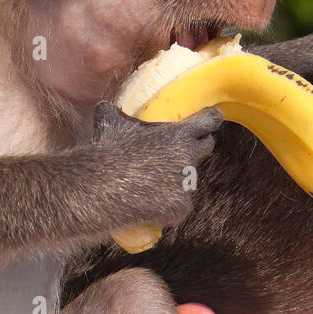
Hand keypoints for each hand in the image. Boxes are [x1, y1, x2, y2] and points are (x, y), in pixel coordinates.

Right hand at [90, 101, 223, 227]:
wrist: (99, 186)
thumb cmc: (106, 151)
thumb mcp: (108, 122)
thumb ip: (113, 112)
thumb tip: (103, 106)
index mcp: (178, 133)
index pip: (209, 121)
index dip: (210, 119)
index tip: (213, 118)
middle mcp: (188, 156)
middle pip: (205, 147)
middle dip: (195, 147)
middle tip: (178, 153)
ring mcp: (186, 183)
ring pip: (189, 179)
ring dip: (178, 180)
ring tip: (152, 183)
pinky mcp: (180, 206)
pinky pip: (181, 206)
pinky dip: (170, 207)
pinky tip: (153, 206)